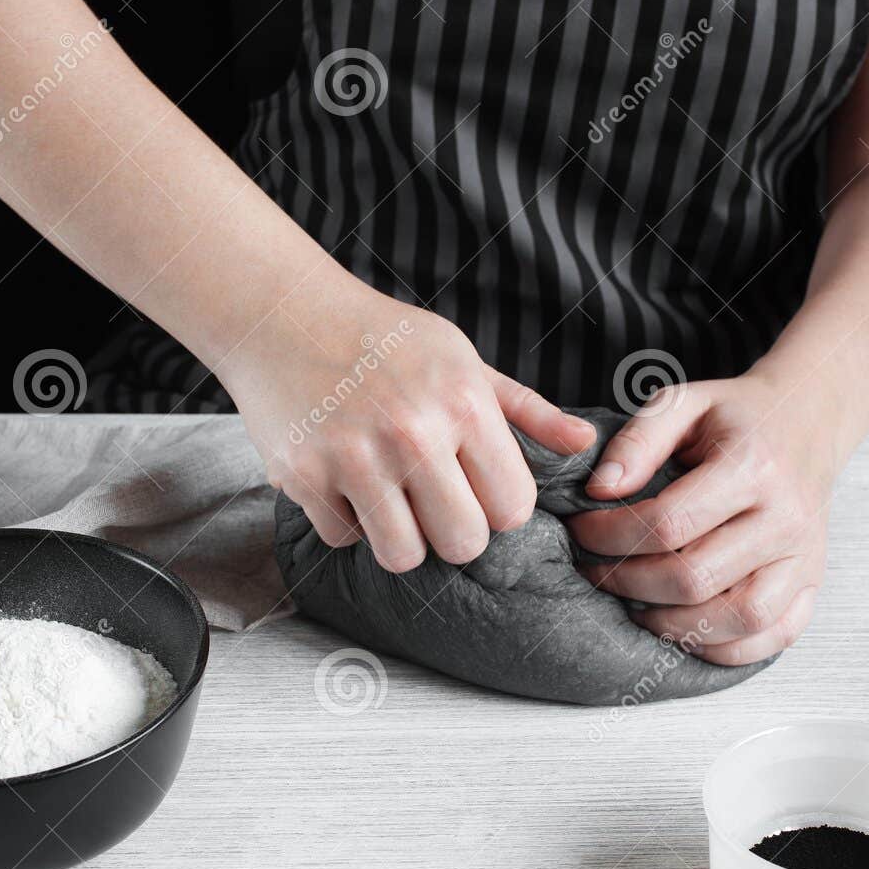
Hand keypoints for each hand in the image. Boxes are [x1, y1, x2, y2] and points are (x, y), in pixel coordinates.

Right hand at [225, 282, 595, 571]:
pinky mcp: (304, 476)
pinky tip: (343, 478)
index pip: (512, 508)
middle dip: (453, 533)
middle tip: (434, 502)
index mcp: (464, 403)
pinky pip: (344, 539)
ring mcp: (355, 458)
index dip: (498, 508)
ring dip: (400, 537)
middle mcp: (413, 433)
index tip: (476, 488)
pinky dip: (346, 519)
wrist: (283, 313)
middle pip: (463, 544)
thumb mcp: (462, 360)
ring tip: (391, 497)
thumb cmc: (384, 340)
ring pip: (403, 555)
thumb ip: (526, 410)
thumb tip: (585, 444)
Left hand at [568, 375, 838, 665]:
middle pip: (695, 579)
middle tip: (597, 571)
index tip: (581, 530)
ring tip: (636, 607)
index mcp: (752, 466)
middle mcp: (786, 517)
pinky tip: (686, 629)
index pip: (668, 523)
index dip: (610, 536)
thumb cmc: (738, 416)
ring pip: (738, 619)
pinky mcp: (811, 582)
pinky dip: (726, 647)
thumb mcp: (683, 403)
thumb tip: (599, 490)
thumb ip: (638, 441)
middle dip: (629, 584)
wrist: (807, 421)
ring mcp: (804, 556)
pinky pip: (772, 636)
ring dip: (674, 626)